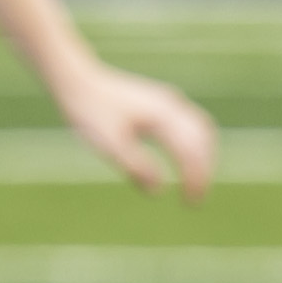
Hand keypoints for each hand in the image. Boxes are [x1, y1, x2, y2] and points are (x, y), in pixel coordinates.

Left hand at [57, 60, 215, 200]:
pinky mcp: (161, 101)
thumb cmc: (90, 112)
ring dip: (203, 156)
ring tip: (195, 182)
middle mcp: (171, 104)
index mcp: (162, 115)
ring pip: (200, 129)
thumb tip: (158, 190)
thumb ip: (136, 167)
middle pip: (202, 140)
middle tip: (195, 199)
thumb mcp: (110, 145)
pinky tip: (185, 159)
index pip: (190, 151)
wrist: (77, 80)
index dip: (195, 178)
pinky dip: (194, 144)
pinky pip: (190, 123)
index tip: (190, 202)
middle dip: (204, 170)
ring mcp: (168, 100)